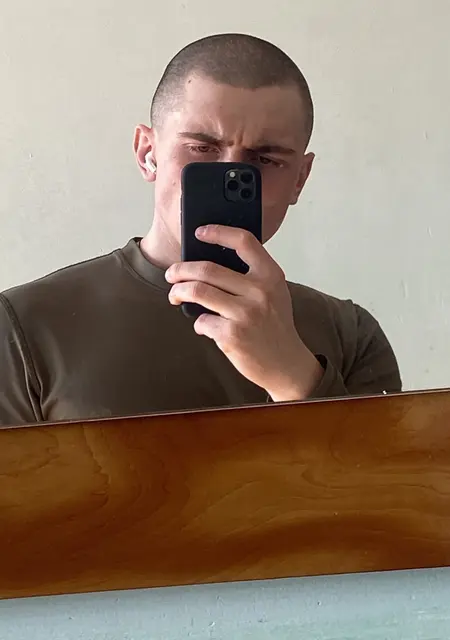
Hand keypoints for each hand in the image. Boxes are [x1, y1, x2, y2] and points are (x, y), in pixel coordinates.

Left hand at [165, 225, 323, 401]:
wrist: (286, 364)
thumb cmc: (275, 326)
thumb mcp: (274, 293)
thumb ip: (252, 276)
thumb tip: (210, 260)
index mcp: (271, 276)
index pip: (244, 241)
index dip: (218, 232)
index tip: (200, 232)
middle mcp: (259, 291)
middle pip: (208, 268)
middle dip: (181, 269)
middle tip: (172, 274)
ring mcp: (245, 314)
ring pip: (197, 291)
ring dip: (178, 291)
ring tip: (175, 295)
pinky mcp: (232, 335)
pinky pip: (201, 321)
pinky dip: (197, 323)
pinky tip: (204, 325)